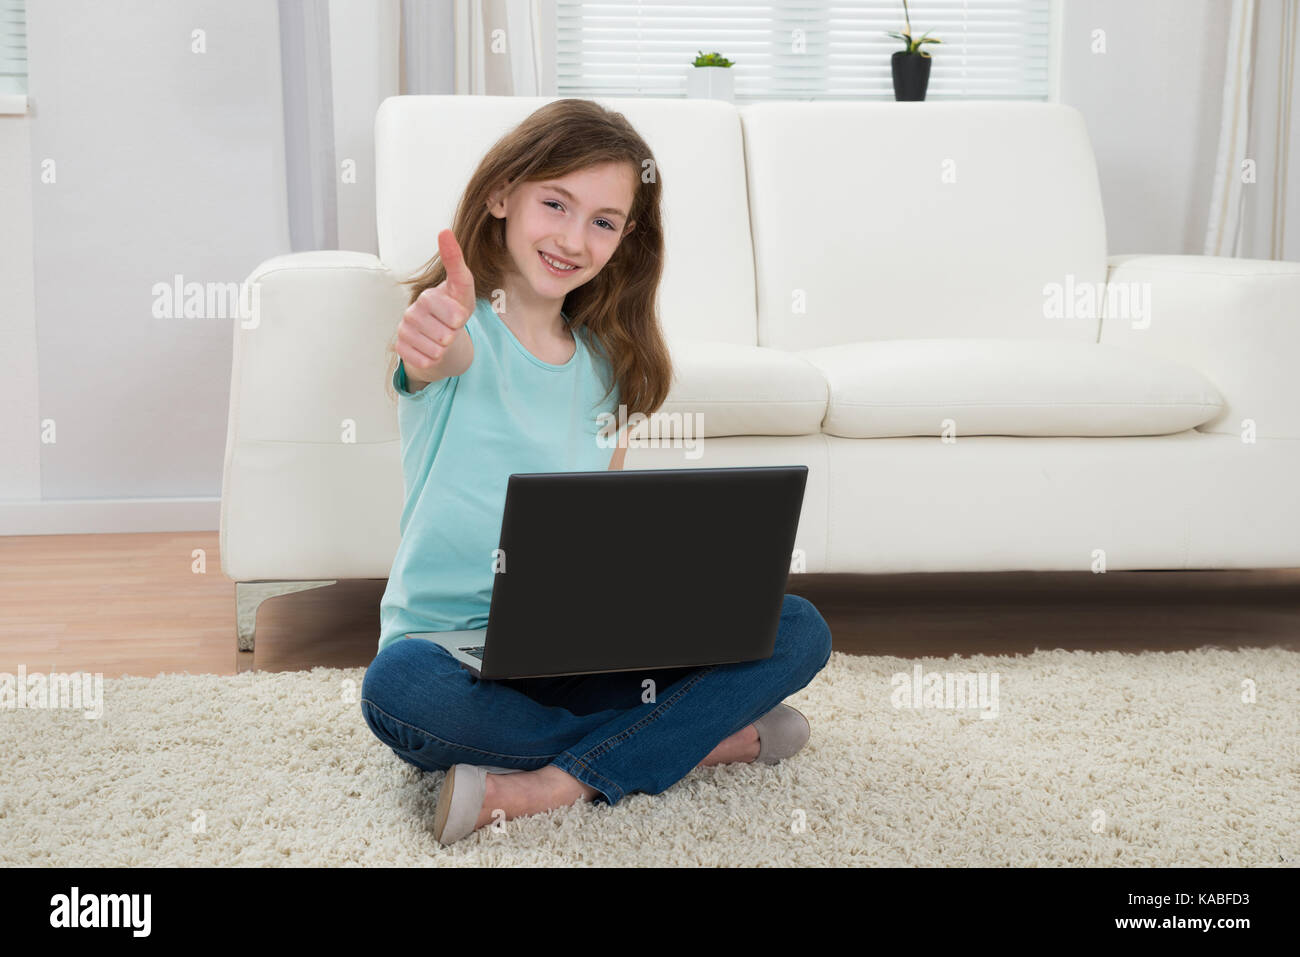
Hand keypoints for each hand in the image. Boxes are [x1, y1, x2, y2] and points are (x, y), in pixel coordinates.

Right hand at [396, 229, 476, 379]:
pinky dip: (433, 360)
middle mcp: (411, 313)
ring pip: (436, 352)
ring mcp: (404, 331)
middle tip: (449, 328)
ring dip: (444, 349)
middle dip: (453, 336)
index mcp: (427, 297)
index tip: (459, 316)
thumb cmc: (455, 308)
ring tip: (441, 337)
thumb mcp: (462, 286)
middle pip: (445, 337)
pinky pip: (424, 362)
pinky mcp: (401, 349)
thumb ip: (455, 261)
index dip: (460, 320)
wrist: (442, 334)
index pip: (454, 317)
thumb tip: (444, 231)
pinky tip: (431, 349)